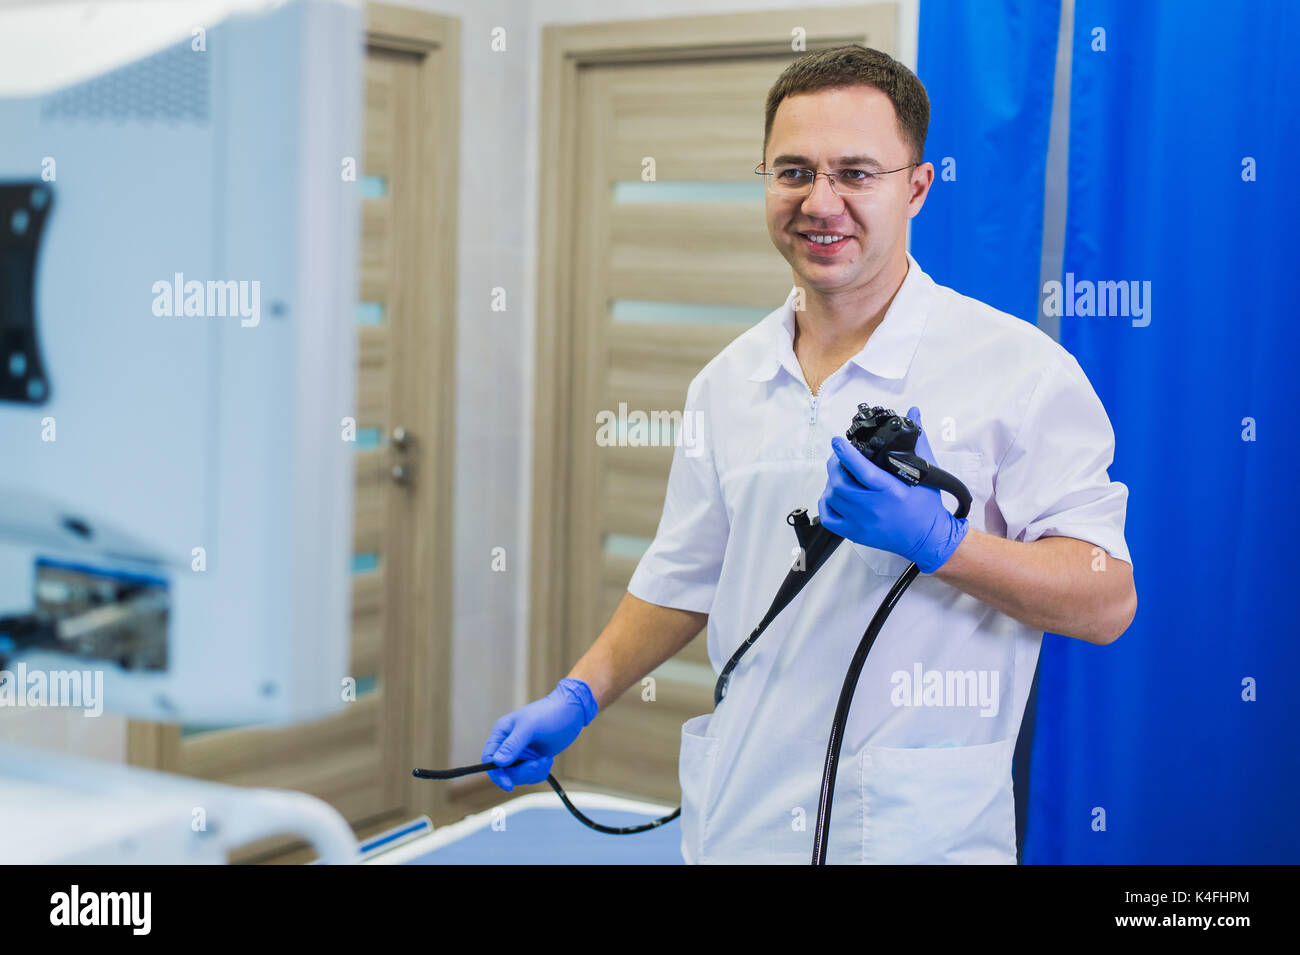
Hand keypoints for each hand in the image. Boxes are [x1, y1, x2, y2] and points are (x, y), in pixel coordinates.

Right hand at [481, 678, 597, 790]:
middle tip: (538, 764)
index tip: (508, 784)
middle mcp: (508, 744)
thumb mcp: (530, 727)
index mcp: (502, 733)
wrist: (572, 712)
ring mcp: (521, 753)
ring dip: (533, 772)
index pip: (489, 758)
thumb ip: (512, 745)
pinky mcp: (533, 759)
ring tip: (546, 759)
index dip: (496, 773)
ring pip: (518, 775)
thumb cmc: (550, 713)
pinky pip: (531, 775)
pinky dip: (540, 772)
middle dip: (522, 772)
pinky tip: (548, 760)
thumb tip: (497, 762)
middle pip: (504, 771)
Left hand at [817, 406, 968, 573]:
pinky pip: (829, 518)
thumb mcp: (927, 472)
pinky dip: (826, 503)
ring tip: (840, 473)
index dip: (846, 453)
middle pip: (840, 483)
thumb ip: (918, 441)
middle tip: (839, 456)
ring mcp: (862, 523)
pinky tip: (834, 494)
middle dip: (835, 465)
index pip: (861, 470)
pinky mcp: (856, 533)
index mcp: (891, 491)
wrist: (928, 538)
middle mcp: (874, 508)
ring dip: (831, 482)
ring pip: (832, 498)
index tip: (837, 441)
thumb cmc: (927, 505)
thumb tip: (914, 412)